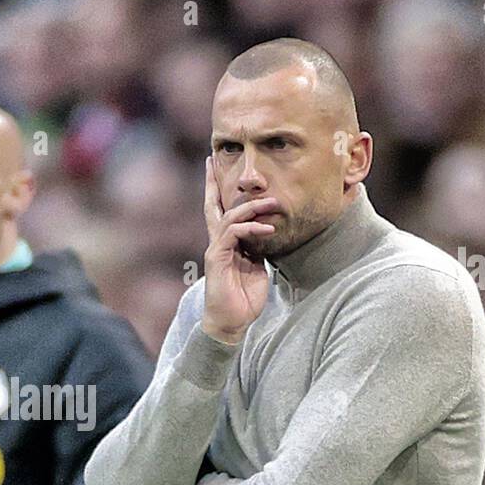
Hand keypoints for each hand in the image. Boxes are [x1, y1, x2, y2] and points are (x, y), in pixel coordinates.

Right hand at [202, 156, 274, 344]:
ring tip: (272, 205)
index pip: (220, 211)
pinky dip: (251, 228)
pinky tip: (267, 229)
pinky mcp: (217, 259)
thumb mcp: (256, 267)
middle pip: (212, 206)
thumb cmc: (244, 299)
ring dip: (251, 208)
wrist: (230, 323)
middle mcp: (217, 243)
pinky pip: (232, 234)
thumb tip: (265, 232)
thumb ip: (256, 248)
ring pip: (229, 217)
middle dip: (212, 183)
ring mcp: (216, 250)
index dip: (216, 190)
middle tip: (212, 161)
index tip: (213, 168)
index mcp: (226, 244)